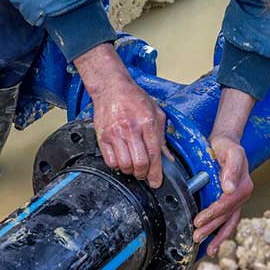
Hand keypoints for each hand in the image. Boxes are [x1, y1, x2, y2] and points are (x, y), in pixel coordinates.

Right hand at [74, 44, 166, 186]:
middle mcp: (130, 129)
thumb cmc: (134, 99)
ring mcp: (114, 134)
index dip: (156, 173)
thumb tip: (167, 158)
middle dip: (144, 174)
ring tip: (134, 166)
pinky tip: (122, 159)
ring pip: (124, 165)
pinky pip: (110, 161)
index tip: (156, 182)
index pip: (154, 154)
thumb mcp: (156, 113)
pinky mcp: (102, 137)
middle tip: (145, 174)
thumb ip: (162, 136)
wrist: (111, 88)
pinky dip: (117, 166)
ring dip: (131, 171)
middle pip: (139, 163)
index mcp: (147, 122)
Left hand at [193, 134, 253, 255]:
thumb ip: (232, 169)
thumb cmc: (227, 147)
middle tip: (196, 236)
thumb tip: (229, 189)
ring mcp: (238, 200)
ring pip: (228, 222)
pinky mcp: (231, 202)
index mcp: (243, 186)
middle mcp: (242, 195)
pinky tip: (212, 244)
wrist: (226, 143)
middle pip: (226, 216)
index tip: (198, 220)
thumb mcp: (231, 152)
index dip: (212, 214)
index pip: (226, 204)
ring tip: (207, 249)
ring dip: (217, 236)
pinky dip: (221, 233)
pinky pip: (228, 221)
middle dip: (211, 228)